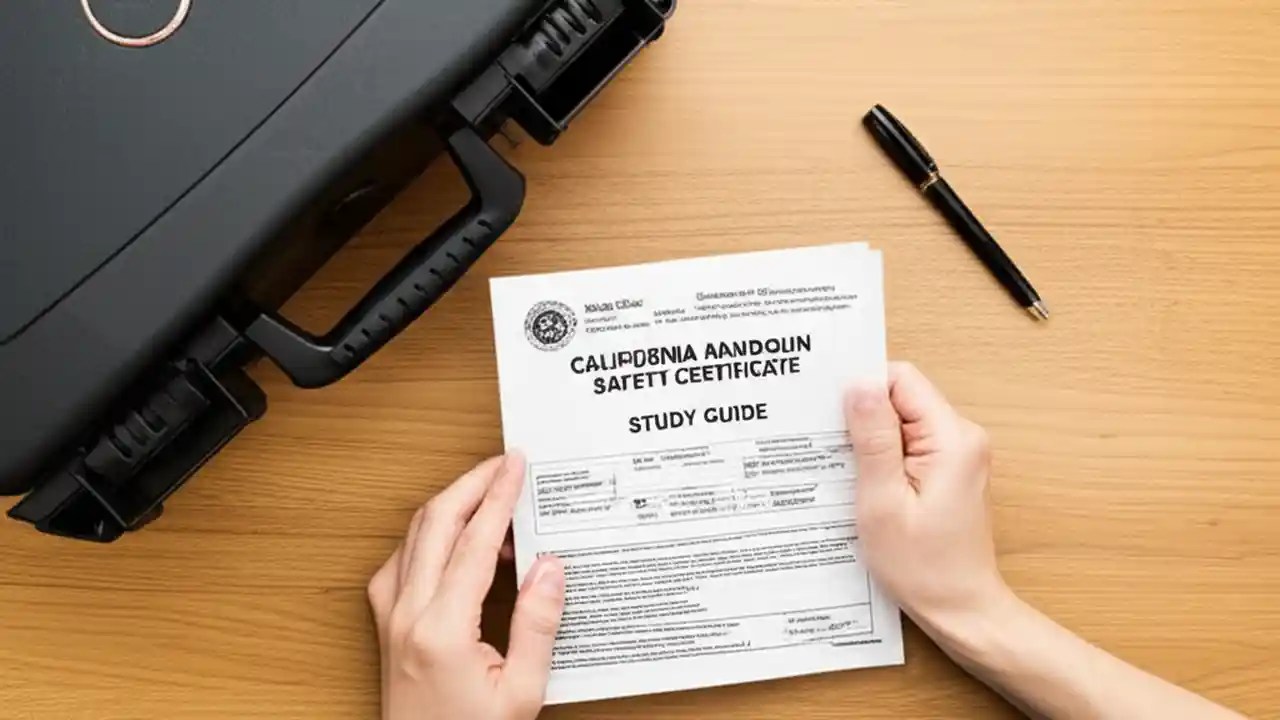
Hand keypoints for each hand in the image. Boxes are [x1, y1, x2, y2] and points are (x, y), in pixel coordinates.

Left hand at [367, 454, 564, 719]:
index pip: (473, 541)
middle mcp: (406, 615)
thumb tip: (549, 567)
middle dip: (471, 484)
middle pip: (434, 522)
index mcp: (441, 629)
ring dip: (450, 507)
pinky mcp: (384, 625)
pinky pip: (400, 561)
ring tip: (490, 498)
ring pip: (413, 536)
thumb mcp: (521, 693)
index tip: (516, 466)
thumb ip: (537, 626)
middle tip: (503, 464)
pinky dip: (429, 536)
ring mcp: (389, 618)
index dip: (498, 496)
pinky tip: (455, 542)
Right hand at [845, 362, 1012, 632]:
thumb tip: (859, 384)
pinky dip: (883, 458)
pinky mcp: (949, 470)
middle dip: (862, 417)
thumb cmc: (923, 567)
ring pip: (902, 420)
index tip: (831, 416)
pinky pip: (910, 444)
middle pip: (901, 397)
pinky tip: (865, 485)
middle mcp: (962, 437)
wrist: (962, 609)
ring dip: (870, 440)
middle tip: (832, 451)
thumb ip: (873, 439)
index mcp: (951, 439)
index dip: (862, 390)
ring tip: (848, 475)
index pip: (900, 379)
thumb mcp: (883, 502)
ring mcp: (958, 454)